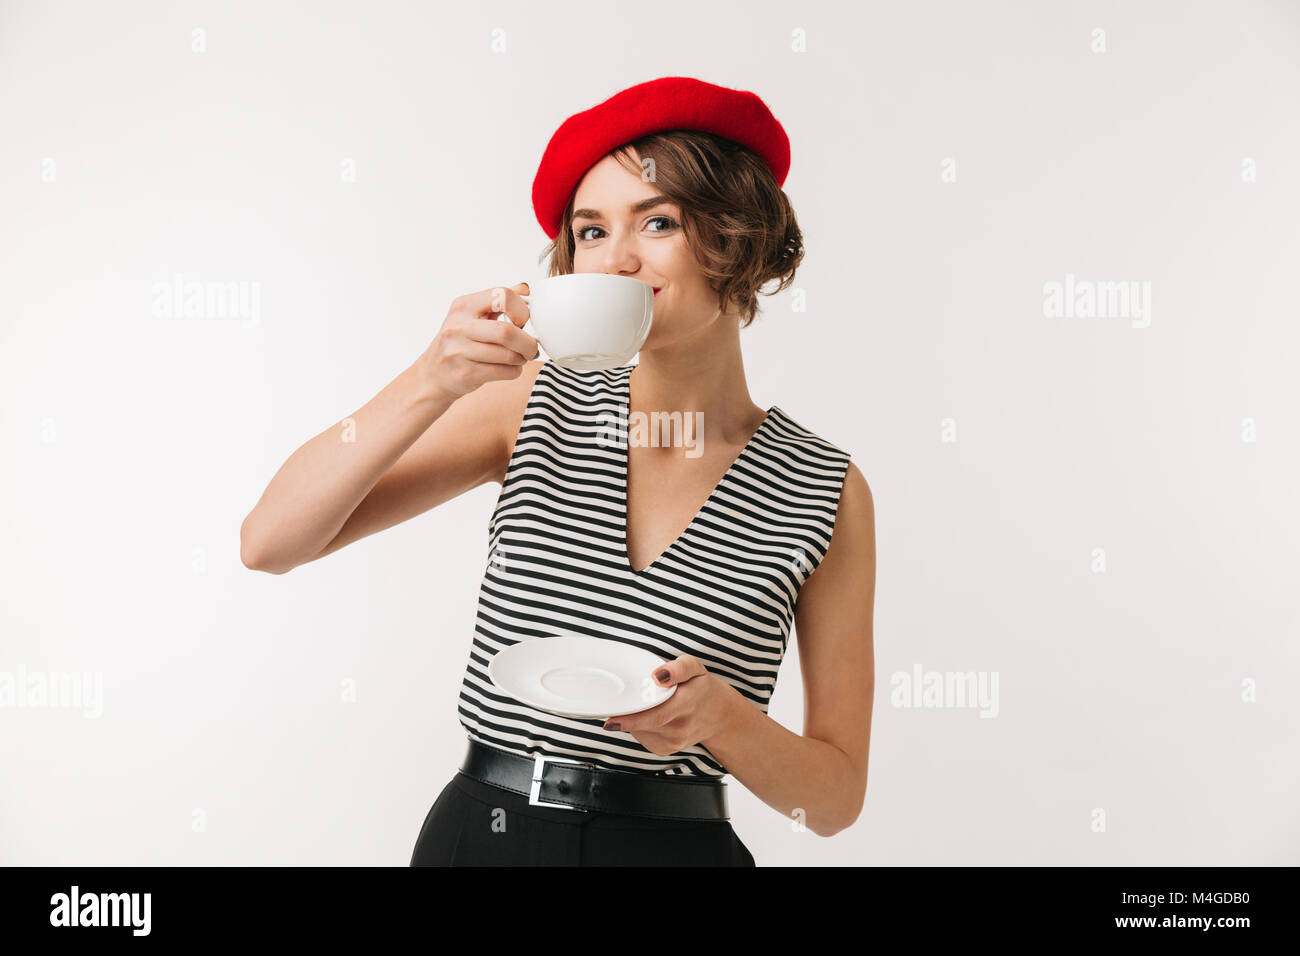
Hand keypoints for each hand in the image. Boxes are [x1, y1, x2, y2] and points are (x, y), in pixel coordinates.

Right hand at [421, 282, 538, 400]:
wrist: (434, 374)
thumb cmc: (459, 342)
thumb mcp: (471, 315)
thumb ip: (498, 301)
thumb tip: (526, 289)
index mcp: (463, 306)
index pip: (502, 295)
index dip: (521, 309)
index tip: (524, 321)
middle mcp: (458, 326)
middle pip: (506, 331)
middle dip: (527, 342)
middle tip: (531, 347)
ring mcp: (459, 351)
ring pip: (508, 355)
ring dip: (522, 358)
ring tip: (519, 357)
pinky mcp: (465, 374)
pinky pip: (505, 372)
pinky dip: (515, 371)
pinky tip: (509, 368)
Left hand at [601, 654, 740, 755]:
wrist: (719, 717)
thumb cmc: (702, 688)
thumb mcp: (695, 667)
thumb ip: (678, 668)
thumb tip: (658, 676)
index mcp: (686, 704)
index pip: (655, 715)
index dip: (630, 719)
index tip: (610, 719)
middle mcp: (680, 727)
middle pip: (643, 724)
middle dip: (624, 717)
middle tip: (612, 707)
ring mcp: (673, 742)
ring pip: (639, 731)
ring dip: (633, 719)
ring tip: (643, 704)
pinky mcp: (665, 749)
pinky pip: (642, 737)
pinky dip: (638, 727)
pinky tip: (648, 716)